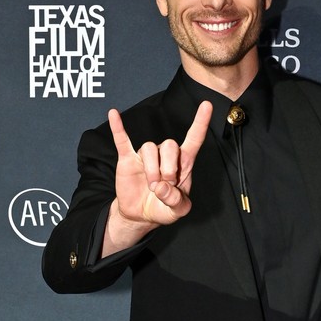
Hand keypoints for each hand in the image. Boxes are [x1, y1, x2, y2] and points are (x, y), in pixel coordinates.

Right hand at [109, 100, 212, 227]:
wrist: (140, 215)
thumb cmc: (163, 208)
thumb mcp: (178, 211)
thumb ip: (176, 201)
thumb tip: (162, 188)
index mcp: (182, 164)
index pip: (194, 139)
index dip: (200, 123)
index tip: (207, 105)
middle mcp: (165, 155)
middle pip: (169, 144)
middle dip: (168, 167)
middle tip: (164, 184)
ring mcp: (146, 156)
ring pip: (149, 148)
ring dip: (151, 169)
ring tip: (151, 185)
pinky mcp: (128, 159)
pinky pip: (122, 139)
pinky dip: (118, 127)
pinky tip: (114, 114)